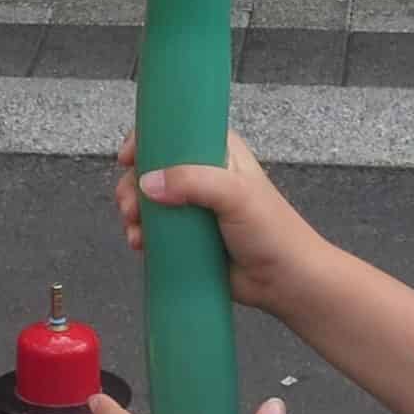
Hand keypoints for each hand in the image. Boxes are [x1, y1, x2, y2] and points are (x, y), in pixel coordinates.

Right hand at [114, 130, 331, 318]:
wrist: (285, 281)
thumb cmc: (272, 230)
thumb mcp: (235, 195)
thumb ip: (193, 182)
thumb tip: (148, 184)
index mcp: (217, 151)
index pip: (175, 132)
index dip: (147, 139)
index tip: (128, 157)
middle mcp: (202, 175)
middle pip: (152, 168)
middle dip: (133, 184)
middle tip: (130, 205)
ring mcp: (193, 207)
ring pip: (149, 201)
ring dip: (133, 212)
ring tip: (134, 230)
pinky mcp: (187, 237)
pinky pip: (155, 230)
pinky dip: (141, 234)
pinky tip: (139, 245)